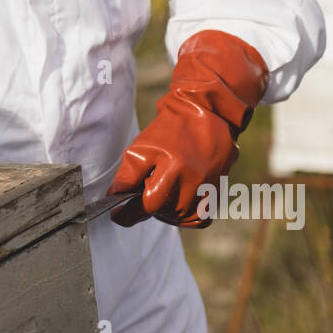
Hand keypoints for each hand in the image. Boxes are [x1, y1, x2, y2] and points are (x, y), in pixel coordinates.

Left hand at [105, 30, 268, 228]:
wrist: (206, 114)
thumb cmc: (169, 130)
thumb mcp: (142, 147)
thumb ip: (127, 175)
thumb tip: (115, 197)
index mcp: (174, 166)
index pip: (148, 204)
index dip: (129, 214)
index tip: (117, 215)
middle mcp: (194, 180)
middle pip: (163, 212)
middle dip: (146, 208)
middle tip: (140, 195)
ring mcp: (209, 187)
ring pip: (180, 217)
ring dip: (165, 212)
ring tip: (160, 193)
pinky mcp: (218, 190)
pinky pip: (199, 218)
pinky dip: (185, 216)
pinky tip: (176, 202)